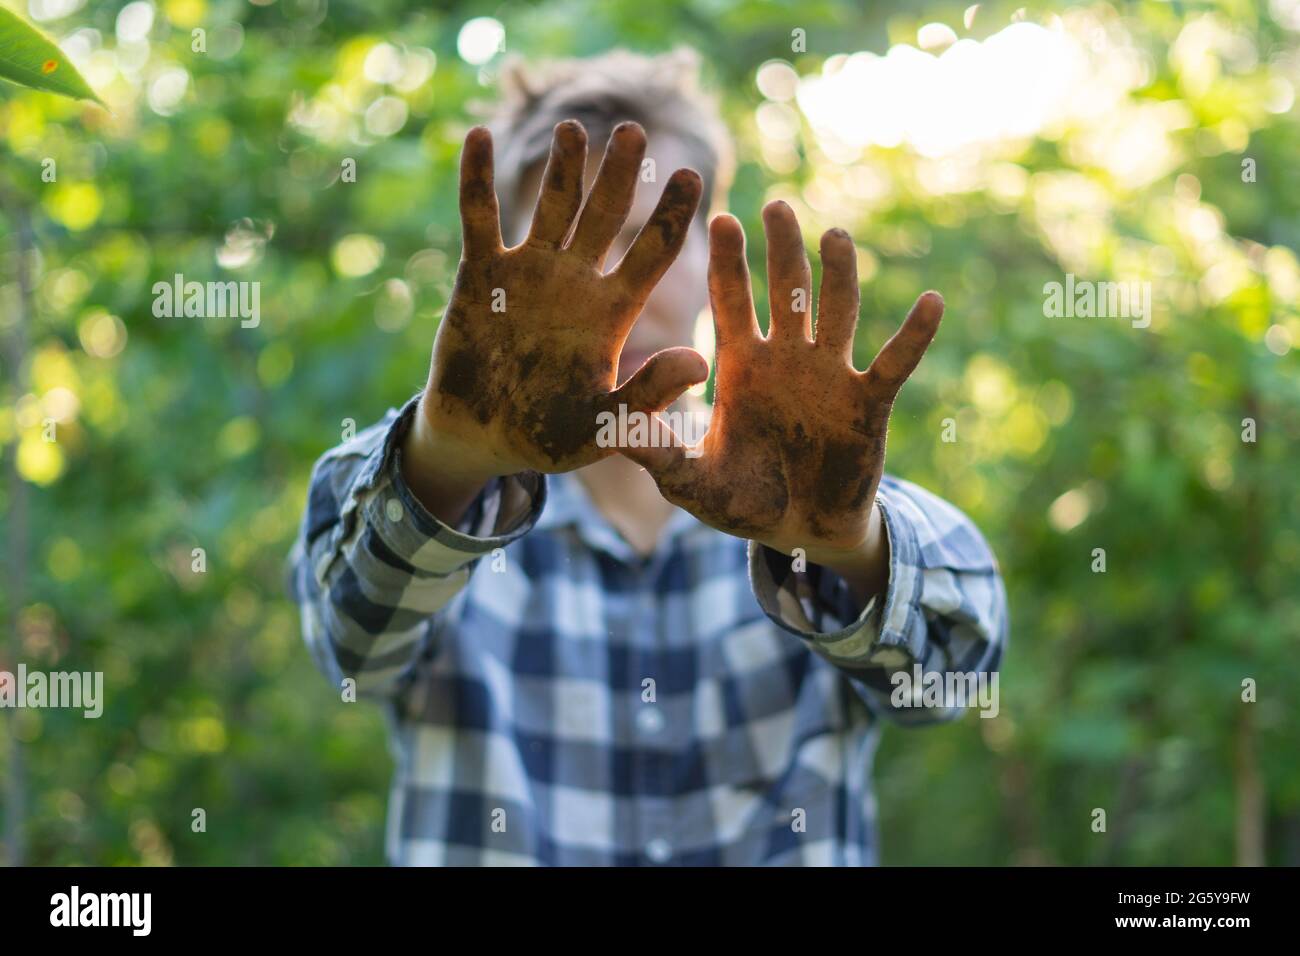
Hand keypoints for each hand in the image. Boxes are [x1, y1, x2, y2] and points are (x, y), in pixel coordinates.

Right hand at [418, 120, 707, 480]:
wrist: (482, 440)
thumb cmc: (546, 438)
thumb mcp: (601, 426)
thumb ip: (646, 399)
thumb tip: (699, 365)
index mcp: (612, 312)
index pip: (652, 254)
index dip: (671, 217)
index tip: (692, 177)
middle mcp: (577, 281)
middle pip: (606, 216)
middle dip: (620, 176)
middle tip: (635, 133)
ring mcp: (529, 272)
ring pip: (552, 206)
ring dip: (562, 168)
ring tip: (573, 128)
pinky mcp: (481, 273)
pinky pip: (480, 218)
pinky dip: (477, 179)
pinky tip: (481, 135)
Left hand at [622, 201, 942, 573]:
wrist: (797, 532)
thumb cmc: (740, 500)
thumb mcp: (689, 482)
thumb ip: (656, 457)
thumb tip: (612, 434)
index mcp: (741, 367)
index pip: (732, 302)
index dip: (727, 264)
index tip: (718, 218)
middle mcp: (786, 360)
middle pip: (785, 291)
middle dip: (780, 250)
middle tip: (774, 207)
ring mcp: (830, 376)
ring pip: (836, 312)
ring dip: (838, 275)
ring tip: (834, 235)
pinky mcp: (867, 404)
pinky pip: (893, 363)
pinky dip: (913, 335)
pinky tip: (933, 302)